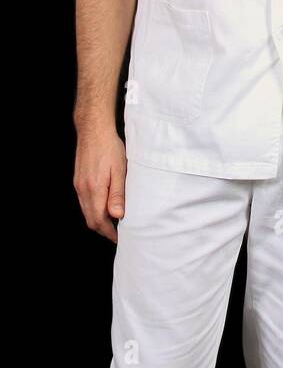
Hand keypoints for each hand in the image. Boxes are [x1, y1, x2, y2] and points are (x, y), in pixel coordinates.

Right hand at [73, 128, 127, 242]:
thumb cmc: (110, 148)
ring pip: (86, 211)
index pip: (98, 220)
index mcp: (94, 189)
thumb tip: (117, 215)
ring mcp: (79, 185)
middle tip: (117, 233)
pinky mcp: (78, 180)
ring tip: (113, 222)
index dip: (108, 232)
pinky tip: (103, 206)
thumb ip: (117, 194)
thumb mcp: (119, 170)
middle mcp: (83, 189)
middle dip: (103, 229)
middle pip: (90, 219)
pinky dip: (93, 209)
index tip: (119, 237)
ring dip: (97, 220)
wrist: (94, 130)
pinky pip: (84, 201)